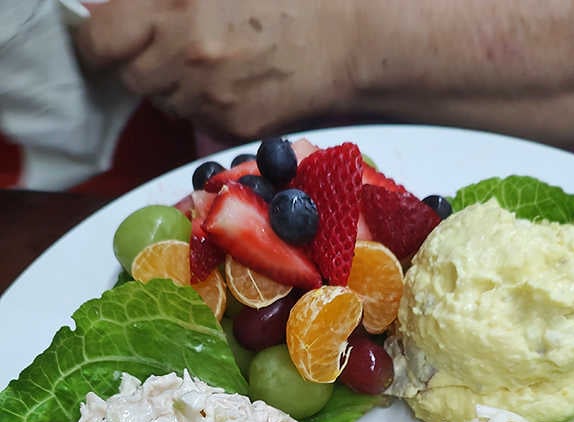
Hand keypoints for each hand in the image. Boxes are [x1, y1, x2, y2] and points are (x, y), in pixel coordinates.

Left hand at [75, 0, 359, 138]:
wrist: (345, 40)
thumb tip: (113, 8)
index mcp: (177, 12)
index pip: (101, 42)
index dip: (98, 41)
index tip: (106, 39)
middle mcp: (188, 61)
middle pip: (131, 77)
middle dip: (142, 60)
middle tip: (170, 42)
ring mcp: (210, 101)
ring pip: (164, 103)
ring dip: (174, 84)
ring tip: (210, 59)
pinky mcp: (232, 127)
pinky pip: (198, 121)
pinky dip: (205, 105)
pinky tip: (234, 81)